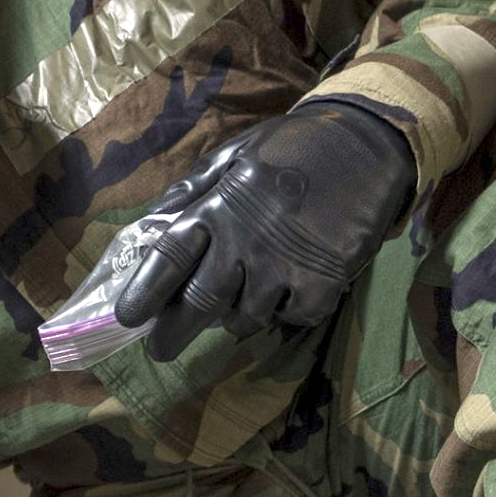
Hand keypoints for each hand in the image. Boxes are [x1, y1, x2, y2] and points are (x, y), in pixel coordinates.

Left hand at [113, 102, 416, 359]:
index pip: (167, 261)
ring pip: (243, 318)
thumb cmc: (294, 147)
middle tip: (161, 350)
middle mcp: (244, 244)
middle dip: (174, 333)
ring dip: (236, 315)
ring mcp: (283, 269)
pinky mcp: (320, 287)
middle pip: (198, 305)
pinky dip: (283, 312)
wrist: (367, 146)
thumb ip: (194, 189)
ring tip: (245, 294)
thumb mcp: (236, 154)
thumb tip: (155, 218)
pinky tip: (288, 288)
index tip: (127, 318)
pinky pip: (288, 319)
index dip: (142, 294)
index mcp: (217, 209)